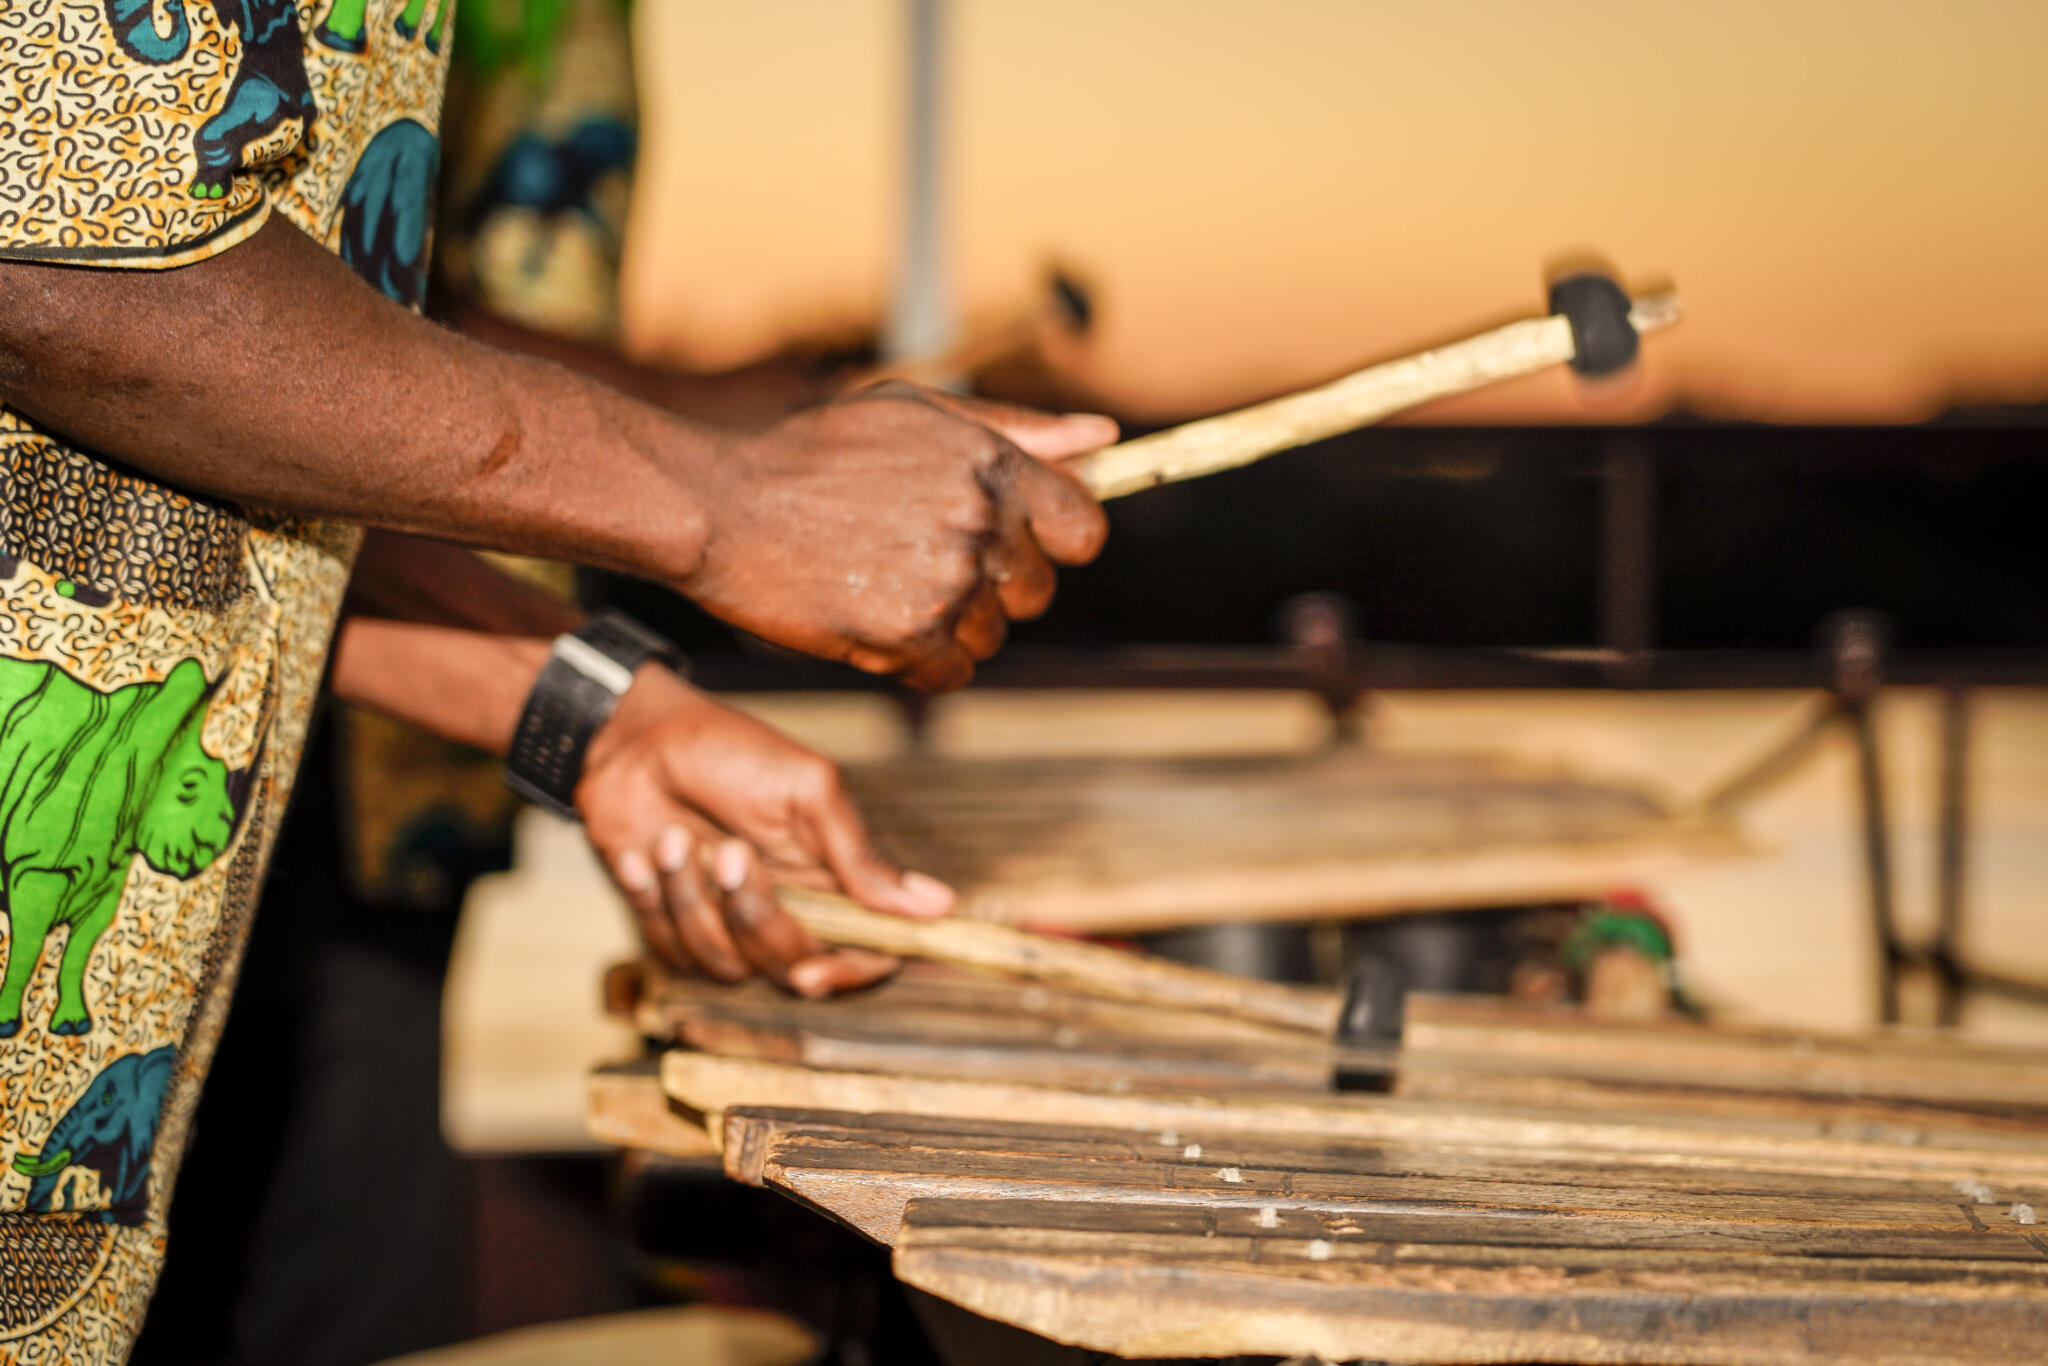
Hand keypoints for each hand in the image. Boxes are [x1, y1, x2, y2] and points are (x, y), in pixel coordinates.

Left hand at [576, 665, 951, 994]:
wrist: (632, 739)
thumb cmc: (729, 751)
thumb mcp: (807, 788)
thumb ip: (860, 852)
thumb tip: (937, 904)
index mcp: (830, 879)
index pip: (863, 954)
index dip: (846, 974)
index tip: (811, 974)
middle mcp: (786, 909)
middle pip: (789, 963)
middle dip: (751, 915)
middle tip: (727, 850)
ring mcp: (725, 922)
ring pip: (723, 964)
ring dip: (690, 897)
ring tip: (672, 836)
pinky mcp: (670, 924)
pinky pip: (668, 951)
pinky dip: (650, 897)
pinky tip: (642, 852)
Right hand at [685, 382, 1114, 690]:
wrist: (719, 507)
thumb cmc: (812, 452)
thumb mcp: (914, 410)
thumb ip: (1017, 428)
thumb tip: (1105, 439)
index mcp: (989, 462)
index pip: (1083, 528)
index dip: (1053, 542)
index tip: (1016, 544)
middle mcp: (977, 521)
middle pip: (1035, 591)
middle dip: (990, 586)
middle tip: (920, 560)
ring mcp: (945, 582)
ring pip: (991, 636)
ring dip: (949, 625)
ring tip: (885, 584)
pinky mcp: (906, 636)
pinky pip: (950, 674)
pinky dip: (917, 662)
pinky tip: (872, 621)